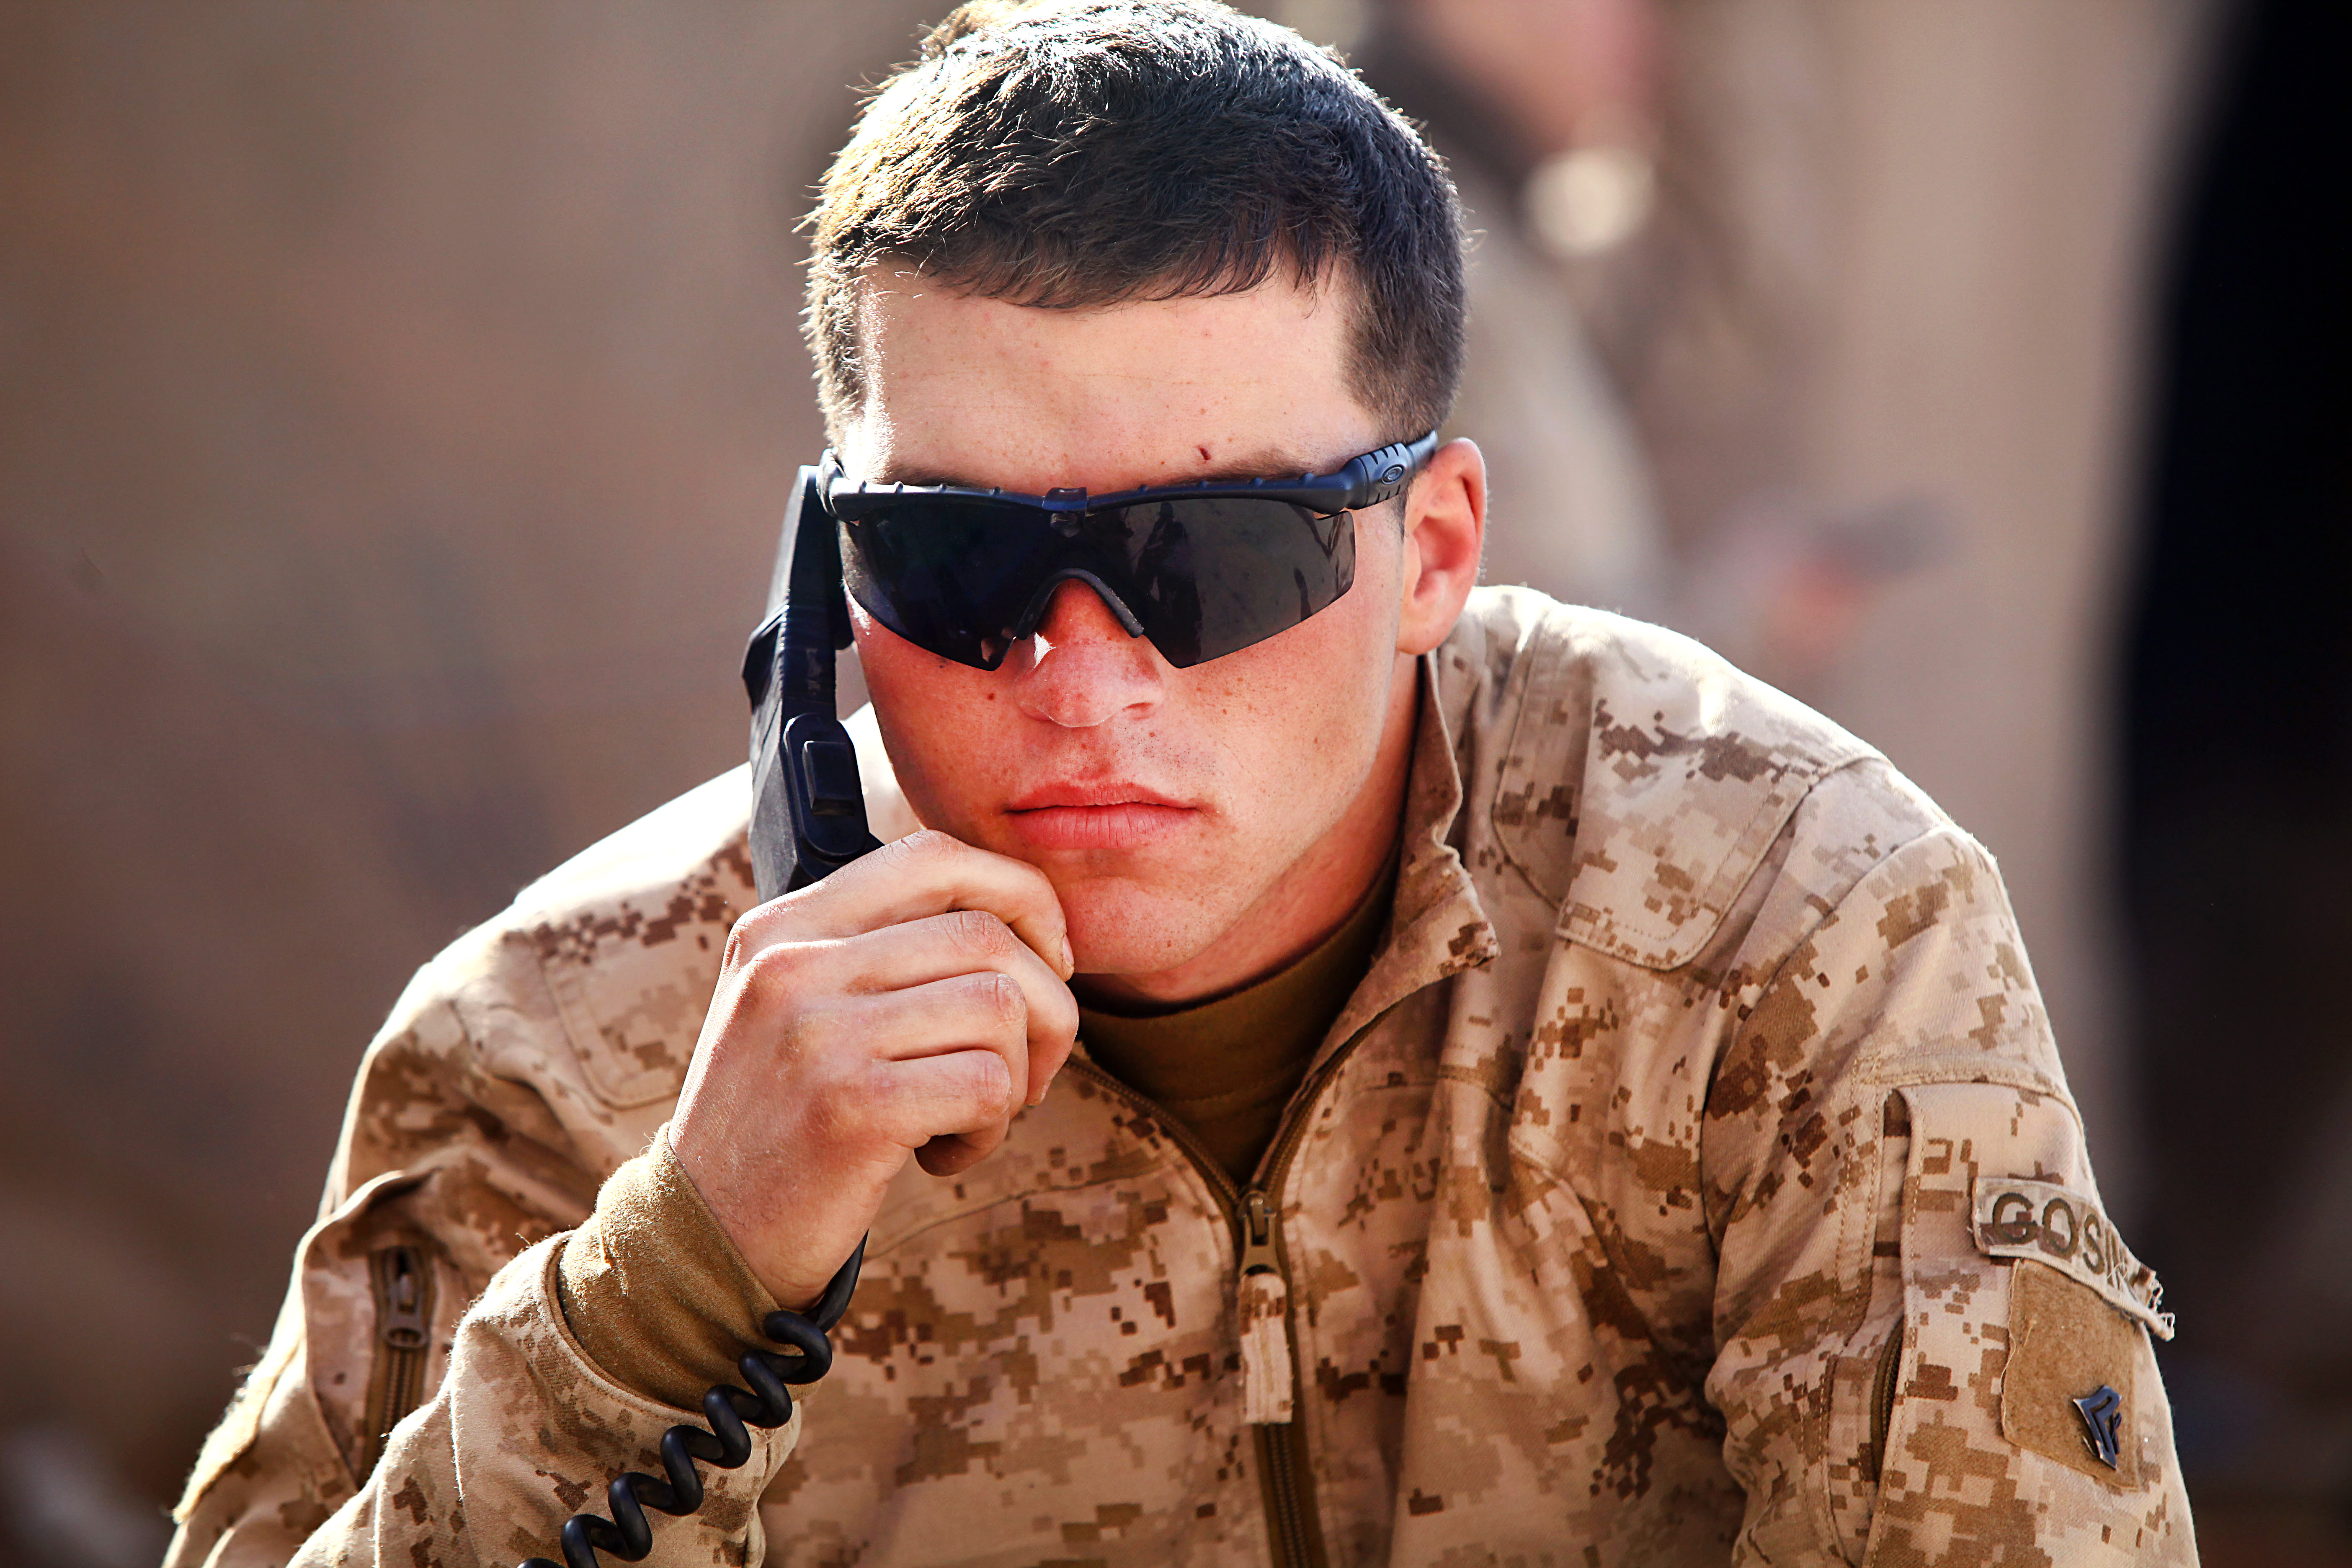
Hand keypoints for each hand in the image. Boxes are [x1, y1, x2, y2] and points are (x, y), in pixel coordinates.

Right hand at [669, 830, 1077, 1307]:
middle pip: (986, 935)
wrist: (701, 1237)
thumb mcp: (799, 1007)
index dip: (1021, 896)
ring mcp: (819, 1033)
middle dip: (1044, 1005)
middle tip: (1026, 1069)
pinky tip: (942, 1156)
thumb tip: (1019, 917)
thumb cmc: (781, 1121)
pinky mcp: (852, 1107)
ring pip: (999, 1006)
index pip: (934, 856)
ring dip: (1015, 1075)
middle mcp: (793, 964)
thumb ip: (878, 949)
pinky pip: (987, 1084)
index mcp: (783, 926)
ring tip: (969, 1118)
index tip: (1049, 959)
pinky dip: (990, 1129)